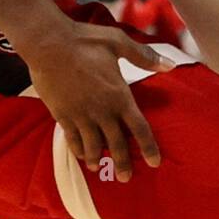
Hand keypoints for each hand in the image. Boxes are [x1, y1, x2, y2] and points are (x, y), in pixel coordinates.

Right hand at [20, 21, 174, 181]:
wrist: (48, 44)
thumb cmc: (85, 40)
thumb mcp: (119, 43)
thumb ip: (144, 57)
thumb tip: (170, 65)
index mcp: (119, 95)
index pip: (138, 128)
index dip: (148, 147)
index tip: (155, 162)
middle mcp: (101, 110)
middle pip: (116, 144)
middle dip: (123, 162)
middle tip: (127, 177)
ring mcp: (80, 115)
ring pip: (92, 145)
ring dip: (97, 158)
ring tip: (99, 168)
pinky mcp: (62, 114)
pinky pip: (72, 138)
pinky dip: (78, 149)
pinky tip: (81, 155)